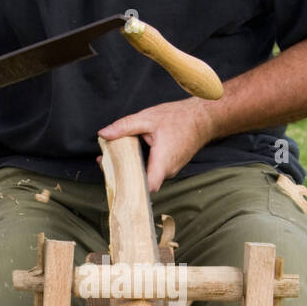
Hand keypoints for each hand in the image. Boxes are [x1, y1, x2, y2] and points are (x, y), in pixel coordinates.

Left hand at [98, 97, 216, 192]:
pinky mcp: (170, 167)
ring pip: (146, 177)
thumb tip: (103, 134)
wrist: (203, 118)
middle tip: (103, 162)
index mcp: (163, 161)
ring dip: (130, 169)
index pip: (147, 186)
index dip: (130, 187)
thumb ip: (124, 127)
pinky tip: (128, 156)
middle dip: (122, 174)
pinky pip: (152, 172)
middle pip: (142, 182)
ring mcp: (170, 170)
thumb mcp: (148, 118)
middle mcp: (168, 171)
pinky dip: (139, 165)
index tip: (113, 179)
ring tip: (112, 158)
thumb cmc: (179, 118)